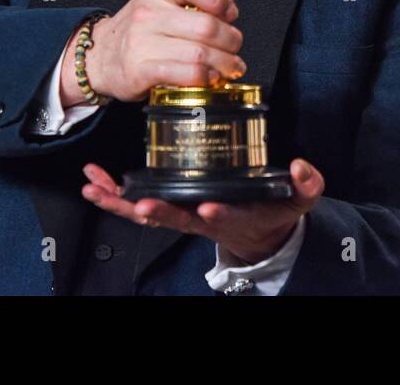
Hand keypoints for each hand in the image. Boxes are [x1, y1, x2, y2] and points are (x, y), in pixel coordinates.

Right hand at [60, 0, 247, 105]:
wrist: (101, 56)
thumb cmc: (143, 29)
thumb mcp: (169, 1)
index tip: (230, 12)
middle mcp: (148, 12)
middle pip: (205, 25)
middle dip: (231, 39)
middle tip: (234, 46)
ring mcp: (142, 42)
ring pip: (199, 53)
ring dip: (224, 63)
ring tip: (230, 65)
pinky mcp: (140, 71)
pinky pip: (185, 74)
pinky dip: (205, 78)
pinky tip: (211, 77)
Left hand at [81, 157, 324, 264]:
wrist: (257, 230)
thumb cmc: (272, 210)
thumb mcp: (297, 200)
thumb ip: (305, 185)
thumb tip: (304, 169)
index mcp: (232, 214)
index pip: (224, 215)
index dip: (216, 212)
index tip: (209, 207)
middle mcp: (201, 217)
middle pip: (175, 218)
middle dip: (157, 212)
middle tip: (142, 205)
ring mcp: (181, 214)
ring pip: (147, 213)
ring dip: (121, 202)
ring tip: (96, 188)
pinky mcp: (168, 207)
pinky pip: (136, 205)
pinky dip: (114, 196)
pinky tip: (94, 183)